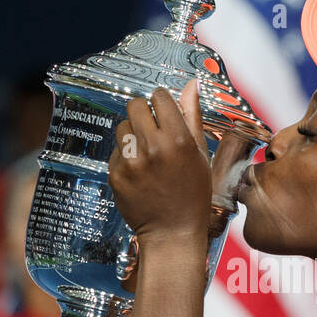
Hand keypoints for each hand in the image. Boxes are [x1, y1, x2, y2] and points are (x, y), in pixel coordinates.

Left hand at [108, 80, 211, 244]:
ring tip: (147, 154)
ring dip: (133, 134)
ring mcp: (131, 162)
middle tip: (153, 131)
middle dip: (143, 113)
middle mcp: (152, 148)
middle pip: (135, 106)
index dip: (162, 103)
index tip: (165, 114)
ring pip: (122, 127)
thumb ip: (192, 116)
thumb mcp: (200, 154)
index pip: (159, 97)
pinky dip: (126, 156)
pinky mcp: (116, 174)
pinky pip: (116, 151)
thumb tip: (191, 84)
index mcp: (178, 140)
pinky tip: (140, 173)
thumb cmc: (193, 194)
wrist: (172, 232)